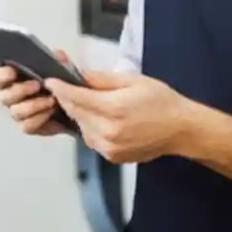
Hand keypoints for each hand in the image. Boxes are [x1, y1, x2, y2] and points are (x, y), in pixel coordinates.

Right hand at [0, 50, 72, 136]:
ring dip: (34, 105)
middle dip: (20, 90)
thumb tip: (58, 55)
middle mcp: (11, 96)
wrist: (73, 106)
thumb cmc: (60, 84)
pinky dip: (39, 118)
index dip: (2, 75)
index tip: (13, 72)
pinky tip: (51, 111)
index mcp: (13, 78)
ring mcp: (18, 113)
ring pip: (15, 112)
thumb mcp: (62, 68)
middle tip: (37, 85)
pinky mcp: (27, 126)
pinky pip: (26, 126)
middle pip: (4, 96)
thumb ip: (59, 61)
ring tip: (52, 100)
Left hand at [46, 68, 192, 163]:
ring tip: (100, 105)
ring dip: (82, 115)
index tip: (50, 82)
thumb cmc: (161, 101)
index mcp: (114, 109)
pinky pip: (92, 139)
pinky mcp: (112, 157)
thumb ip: (101, 79)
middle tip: (71, 87)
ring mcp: (109, 147)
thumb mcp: (132, 80)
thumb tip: (78, 75)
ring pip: (81, 127)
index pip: (76, 98)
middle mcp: (109, 132)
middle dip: (71, 99)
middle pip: (76, 113)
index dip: (60, 89)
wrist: (181, 129)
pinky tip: (108, 120)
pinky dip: (93, 128)